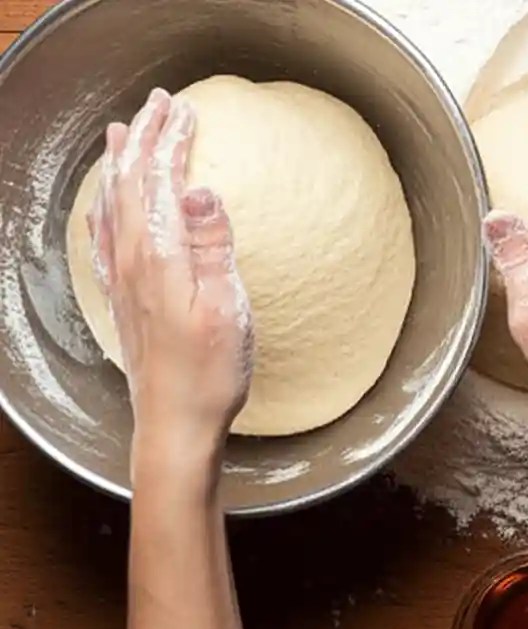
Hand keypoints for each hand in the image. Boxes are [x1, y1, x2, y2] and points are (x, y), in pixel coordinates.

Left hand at [88, 88, 252, 454]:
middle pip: (132, 185)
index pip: (161, 182)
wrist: (176, 426)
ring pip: (114, 207)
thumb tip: (200, 189)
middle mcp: (133, 263)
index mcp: (161, 258)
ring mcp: (124, 282)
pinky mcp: (125, 301)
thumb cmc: (211, 373)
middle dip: (145, 140)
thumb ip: (213, 246)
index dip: (172, 142)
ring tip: (122, 135)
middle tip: (159, 106)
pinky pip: (105, 239)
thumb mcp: (226, 307)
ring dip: (121, 166)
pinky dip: (105, 209)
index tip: (185, 110)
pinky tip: (104, 206)